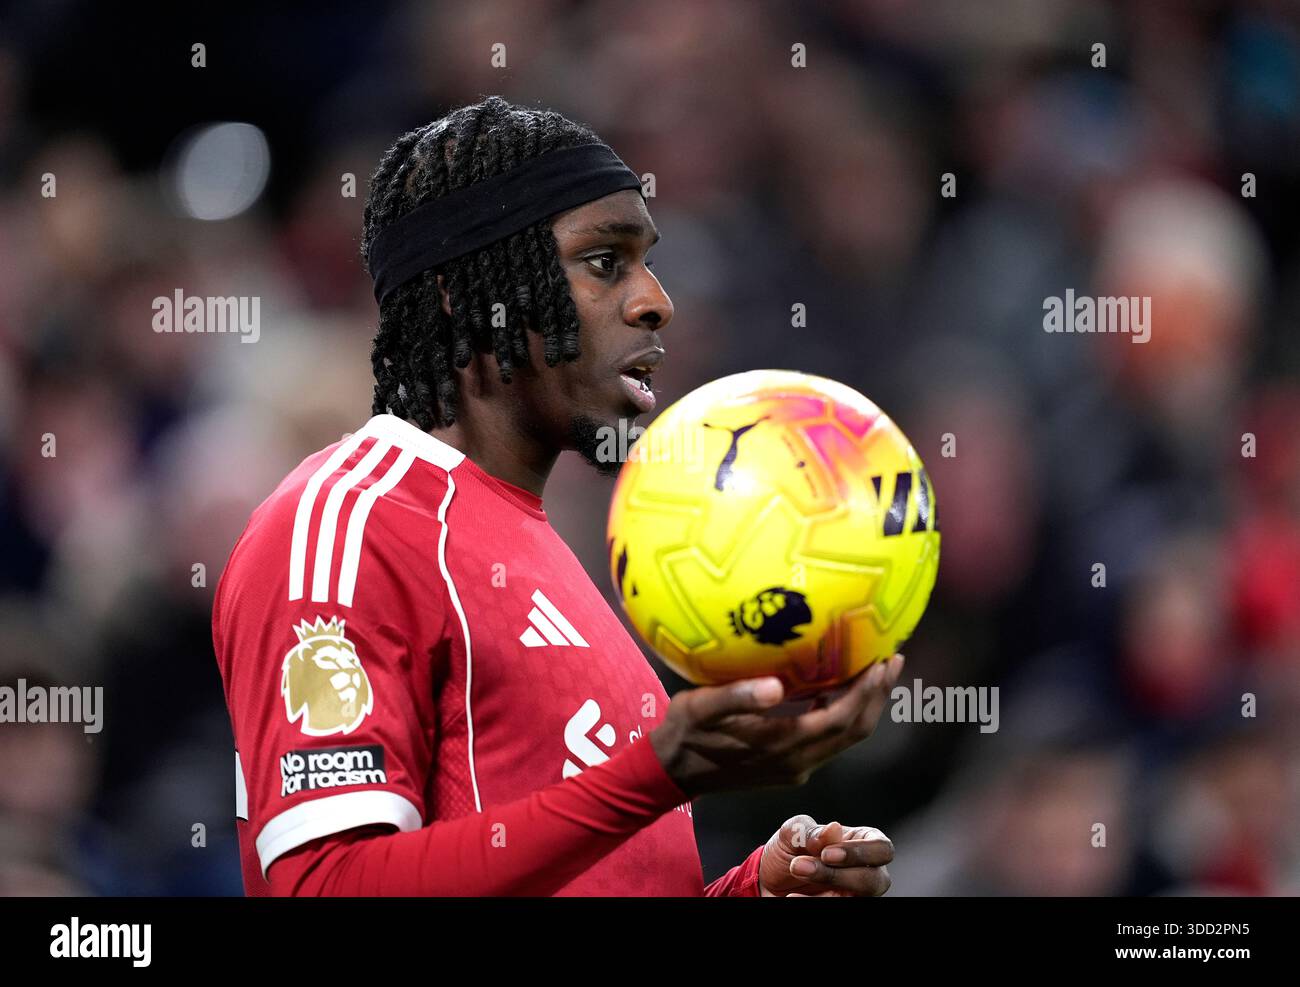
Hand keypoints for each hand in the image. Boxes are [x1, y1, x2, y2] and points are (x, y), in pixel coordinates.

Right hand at [649, 654, 904, 797]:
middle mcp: (797, 760)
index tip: (883, 660)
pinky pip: (830, 739)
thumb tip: (776, 685)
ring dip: (864, 705)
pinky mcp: (789, 765)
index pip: (840, 719)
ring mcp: (795, 766)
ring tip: (876, 669)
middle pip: (854, 731)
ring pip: (845, 738)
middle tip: (892, 657)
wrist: (671, 773)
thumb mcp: (700, 707)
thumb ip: (738, 697)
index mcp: (781, 744)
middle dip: (877, 695)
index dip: (866, 692)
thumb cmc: (684, 733)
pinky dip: (844, 713)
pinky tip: (840, 687)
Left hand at [758, 816, 893, 896]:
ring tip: (794, 880)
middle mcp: (864, 871)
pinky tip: (792, 896)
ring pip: (859, 899)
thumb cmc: (788, 850)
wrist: (767, 879)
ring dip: (825, 891)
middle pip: (877, 880)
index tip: (826, 854)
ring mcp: (853, 894)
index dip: (860, 853)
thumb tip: (834, 829)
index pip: (882, 849)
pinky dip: (813, 902)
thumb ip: (811, 831)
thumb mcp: (792, 833)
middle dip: (838, 875)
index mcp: (861, 842)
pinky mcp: (839, 904)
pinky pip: (838, 908)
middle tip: (800, 866)